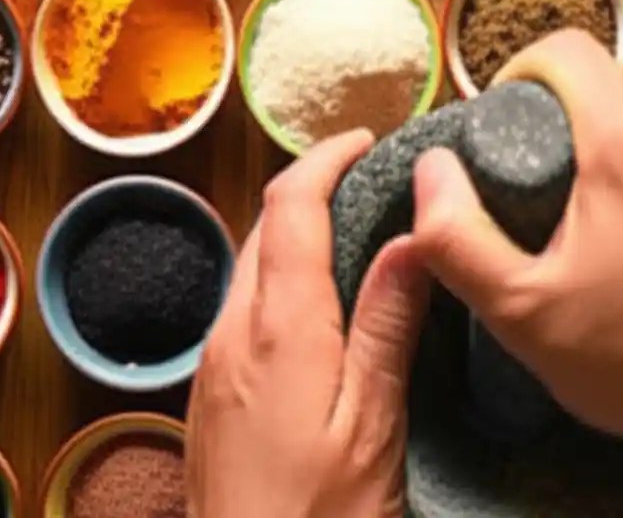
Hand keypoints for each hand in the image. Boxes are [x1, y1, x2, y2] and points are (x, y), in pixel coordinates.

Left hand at [187, 131, 430, 517]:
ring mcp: (214, 362)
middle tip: (375, 181)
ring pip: (253, 265)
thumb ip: (387, 325)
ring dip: (297, 231)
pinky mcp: (212, 391)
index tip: (367, 141)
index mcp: (278, 329)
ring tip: (359, 232)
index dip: (326, 159)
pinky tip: (323, 303)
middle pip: (266, 227)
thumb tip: (410, 238)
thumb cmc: (318, 516)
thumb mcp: (373, 422)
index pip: (291, 207)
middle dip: (315, 187)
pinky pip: (245, 306)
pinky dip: (284, 278)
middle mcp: (233, 332)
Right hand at [410, 31, 622, 442]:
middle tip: (542, 207)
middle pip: (597, 83)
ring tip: (593, 233)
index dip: (515, 81)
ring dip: (604, 155)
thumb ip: (456, 237)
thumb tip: (432, 172)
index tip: (503, 142)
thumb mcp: (524, 312)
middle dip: (558, 131)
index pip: (559, 49)